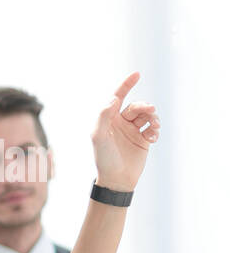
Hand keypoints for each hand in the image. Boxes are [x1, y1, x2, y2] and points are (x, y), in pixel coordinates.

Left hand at [91, 72, 160, 191]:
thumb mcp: (98, 136)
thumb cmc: (104, 158)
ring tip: (153, 127)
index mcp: (108, 120)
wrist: (116, 179)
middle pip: (136, 106)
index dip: (127, 85)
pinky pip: (153, 128)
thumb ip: (103, 116)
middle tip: (150, 110)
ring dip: (153, 118)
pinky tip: (152, 137)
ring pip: (147, 116)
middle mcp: (121, 123)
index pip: (118, 97)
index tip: (137, 74)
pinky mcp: (143, 139)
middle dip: (145, 106)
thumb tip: (113, 99)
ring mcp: (132, 131)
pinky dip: (155, 129)